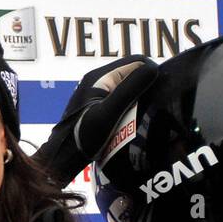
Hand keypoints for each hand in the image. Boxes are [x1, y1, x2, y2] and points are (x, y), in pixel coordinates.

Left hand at [33, 56, 157, 188]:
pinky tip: (134, 118)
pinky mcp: (98, 107)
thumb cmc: (82, 137)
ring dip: (139, 96)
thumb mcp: (108, 113)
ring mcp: (97, 94)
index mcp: (98, 77)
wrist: (61, 159)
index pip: (137, 62)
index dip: (152, 73)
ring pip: (128, 88)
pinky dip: (130, 106)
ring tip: (146, 111)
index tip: (160, 91)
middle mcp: (97, 81)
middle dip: (146, 85)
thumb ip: (130, 89)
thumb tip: (153, 69)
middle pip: (133, 74)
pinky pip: (121, 100)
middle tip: (156, 103)